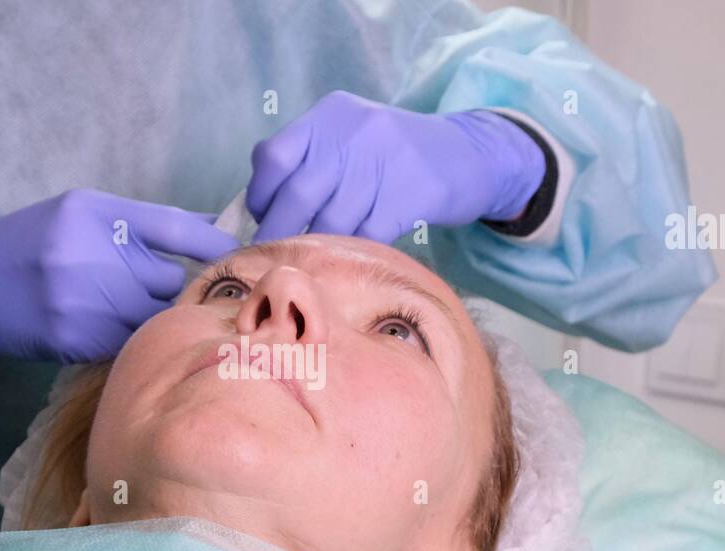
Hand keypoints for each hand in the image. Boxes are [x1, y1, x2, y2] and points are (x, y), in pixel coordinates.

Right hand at [0, 189, 237, 373]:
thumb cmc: (31, 241)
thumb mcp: (80, 211)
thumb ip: (142, 221)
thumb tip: (211, 230)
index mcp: (96, 213)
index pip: (177, 228)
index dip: (216, 245)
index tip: (241, 255)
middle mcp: (91, 255)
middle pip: (171, 281)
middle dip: (178, 289)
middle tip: (181, 294)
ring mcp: (83, 302)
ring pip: (152, 318)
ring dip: (156, 319)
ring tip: (147, 316)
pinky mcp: (75, 341)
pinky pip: (126, 344)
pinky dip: (130, 341)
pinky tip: (115, 332)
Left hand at [247, 90, 544, 243]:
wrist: (466, 154)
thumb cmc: (393, 155)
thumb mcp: (348, 136)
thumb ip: (307, 158)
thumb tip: (259, 207)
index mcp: (330, 114)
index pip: (274, 156)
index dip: (260, 195)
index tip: (260, 219)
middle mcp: (354, 132)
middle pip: (299, 194)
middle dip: (280, 232)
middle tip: (272, 255)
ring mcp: (385, 161)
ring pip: (332, 221)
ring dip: (316, 247)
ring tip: (308, 261)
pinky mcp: (411, 193)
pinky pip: (367, 235)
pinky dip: (353, 251)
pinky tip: (349, 258)